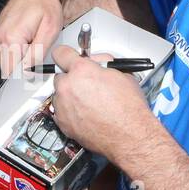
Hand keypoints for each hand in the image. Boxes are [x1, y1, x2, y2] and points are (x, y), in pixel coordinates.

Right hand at [0, 0, 66, 76]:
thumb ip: (38, 54)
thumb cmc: (46, 7)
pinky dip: (13, 53)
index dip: (26, 73)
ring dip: (18, 59)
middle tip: (36, 52)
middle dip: (22, 66)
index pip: (13, 71)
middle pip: (8, 69)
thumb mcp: (50, 31)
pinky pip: (2, 55)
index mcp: (11, 38)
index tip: (37, 68)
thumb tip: (27, 72)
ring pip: (5, 63)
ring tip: (30, 44)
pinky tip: (23, 42)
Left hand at [49, 45, 152, 163]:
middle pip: (60, 76)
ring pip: (59, 95)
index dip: (66, 56)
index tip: (68, 58)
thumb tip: (96, 62)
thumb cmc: (129, 109)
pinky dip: (70, 112)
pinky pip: (60, 112)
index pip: (61, 53)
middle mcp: (68, 86)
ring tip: (90, 104)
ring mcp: (63, 105)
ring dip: (70, 96)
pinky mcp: (62, 123)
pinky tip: (86, 115)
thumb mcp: (122, 74)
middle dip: (71, 79)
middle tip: (87, 85)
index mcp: (81, 70)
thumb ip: (102, 64)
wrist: (129, 136)